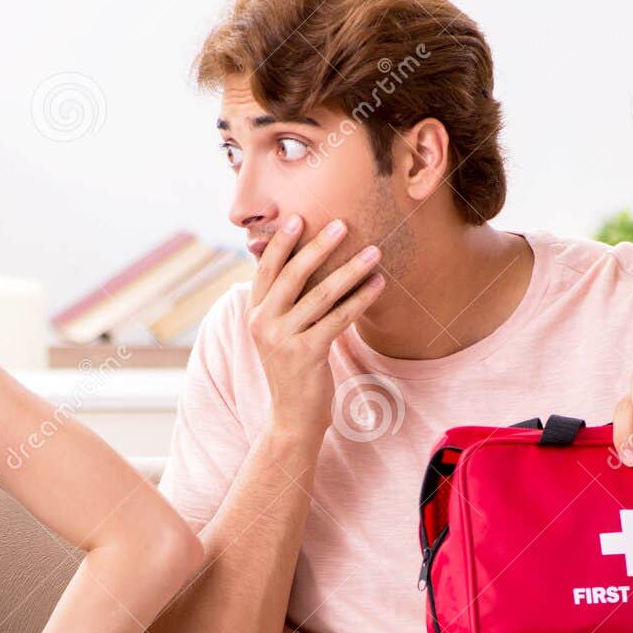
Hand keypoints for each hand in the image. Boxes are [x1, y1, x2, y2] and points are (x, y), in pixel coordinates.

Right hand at [246, 215, 385, 433]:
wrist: (293, 416)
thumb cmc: (292, 369)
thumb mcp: (279, 333)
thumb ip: (284, 301)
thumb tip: (299, 261)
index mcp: (254, 314)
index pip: (266, 269)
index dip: (281, 243)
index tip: (300, 217)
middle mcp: (263, 323)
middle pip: (292, 275)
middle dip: (319, 246)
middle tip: (343, 224)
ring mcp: (283, 339)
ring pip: (321, 295)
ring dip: (351, 270)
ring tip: (373, 252)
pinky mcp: (306, 354)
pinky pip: (338, 319)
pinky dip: (360, 299)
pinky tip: (378, 285)